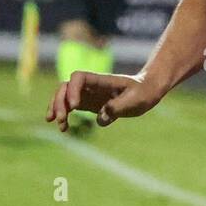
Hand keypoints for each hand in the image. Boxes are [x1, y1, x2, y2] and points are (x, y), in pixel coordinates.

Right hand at [46, 72, 160, 130]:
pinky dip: (64, 115)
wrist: (147, 92)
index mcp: (102, 81)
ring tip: (60, 126)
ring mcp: (88, 94)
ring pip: (64, 97)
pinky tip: (63, 127)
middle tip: (62, 119)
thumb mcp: (136, 100)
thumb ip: (118, 107)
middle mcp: (91, 86)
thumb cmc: (143, 93)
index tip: (74, 105)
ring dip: (57, 109)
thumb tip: (101, 118)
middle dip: (59, 102)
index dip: (72, 90)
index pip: (79, 77)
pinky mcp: (89, 104)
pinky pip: (70, 107)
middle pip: (66, 87)